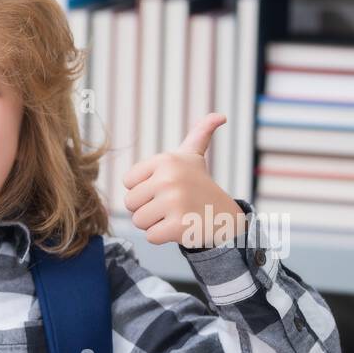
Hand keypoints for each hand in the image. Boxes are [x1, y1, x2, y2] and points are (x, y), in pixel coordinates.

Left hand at [122, 113, 245, 247]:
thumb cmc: (200, 186)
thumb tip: (219, 116)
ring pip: (138, 221)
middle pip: (130, 203)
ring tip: (175, 214)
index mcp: (165, 160)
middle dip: (146, 208)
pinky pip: (150, 236)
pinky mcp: (178, 225)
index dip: (143, 189)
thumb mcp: (194, 156)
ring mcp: (174, 202)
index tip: (165, 188)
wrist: (225, 216)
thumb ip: (199, 133)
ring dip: (154, 223)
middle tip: (170, 205)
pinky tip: (180, 226)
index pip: (128, 182)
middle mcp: (169, 178)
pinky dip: (163, 236)